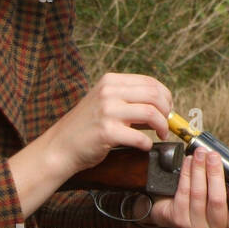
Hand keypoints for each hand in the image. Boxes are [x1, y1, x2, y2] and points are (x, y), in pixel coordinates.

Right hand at [44, 72, 172, 175]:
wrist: (61, 146)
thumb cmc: (85, 128)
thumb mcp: (104, 102)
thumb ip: (128, 100)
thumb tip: (161, 106)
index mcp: (110, 81)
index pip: (150, 82)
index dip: (166, 96)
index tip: (168, 109)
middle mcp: (109, 92)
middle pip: (154, 96)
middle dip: (167, 112)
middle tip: (166, 124)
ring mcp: (108, 111)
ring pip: (151, 113)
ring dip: (162, 127)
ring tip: (160, 134)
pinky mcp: (107, 132)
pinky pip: (140, 137)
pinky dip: (147, 143)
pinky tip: (144, 146)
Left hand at [136, 149, 228, 227]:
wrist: (183, 209)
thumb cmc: (216, 197)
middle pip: (216, 203)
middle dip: (214, 175)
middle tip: (213, 156)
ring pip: (198, 196)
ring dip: (198, 170)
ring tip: (200, 154)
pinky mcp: (179, 221)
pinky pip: (183, 194)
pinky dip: (186, 175)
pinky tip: (188, 162)